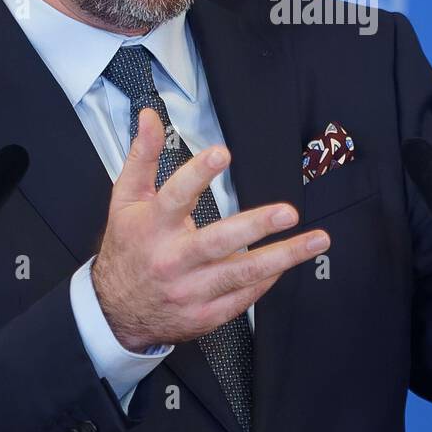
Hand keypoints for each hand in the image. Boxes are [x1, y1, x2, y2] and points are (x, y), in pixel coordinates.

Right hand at [91, 107, 328, 351]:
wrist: (115, 310)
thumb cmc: (128, 248)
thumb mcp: (126, 199)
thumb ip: (143, 156)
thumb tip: (151, 117)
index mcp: (153, 227)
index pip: (175, 197)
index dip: (198, 174)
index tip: (222, 154)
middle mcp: (173, 259)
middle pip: (217, 242)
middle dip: (255, 225)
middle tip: (287, 212)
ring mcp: (191, 290)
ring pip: (241, 273)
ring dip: (282, 257)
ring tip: (315, 240)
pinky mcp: (205, 314)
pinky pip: (244, 296)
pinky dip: (268, 280)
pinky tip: (288, 262)